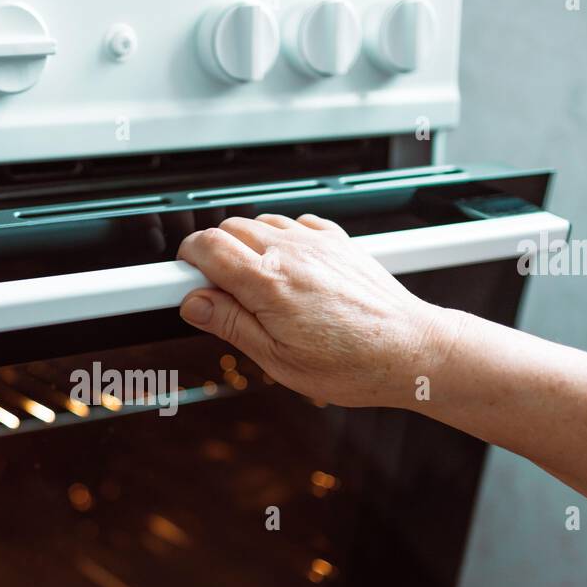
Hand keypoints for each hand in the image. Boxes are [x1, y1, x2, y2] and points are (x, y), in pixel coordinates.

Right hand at [177, 213, 462, 407]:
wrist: (410, 350)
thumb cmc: (353, 364)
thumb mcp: (277, 360)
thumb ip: (230, 324)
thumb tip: (194, 304)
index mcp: (269, 283)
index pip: (205, 247)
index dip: (181, 261)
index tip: (176, 279)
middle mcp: (292, 252)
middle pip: (227, 229)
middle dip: (211, 255)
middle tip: (216, 293)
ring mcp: (316, 242)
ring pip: (259, 222)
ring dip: (245, 246)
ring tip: (254, 286)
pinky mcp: (338, 241)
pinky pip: (294, 222)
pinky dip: (280, 238)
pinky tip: (286, 269)